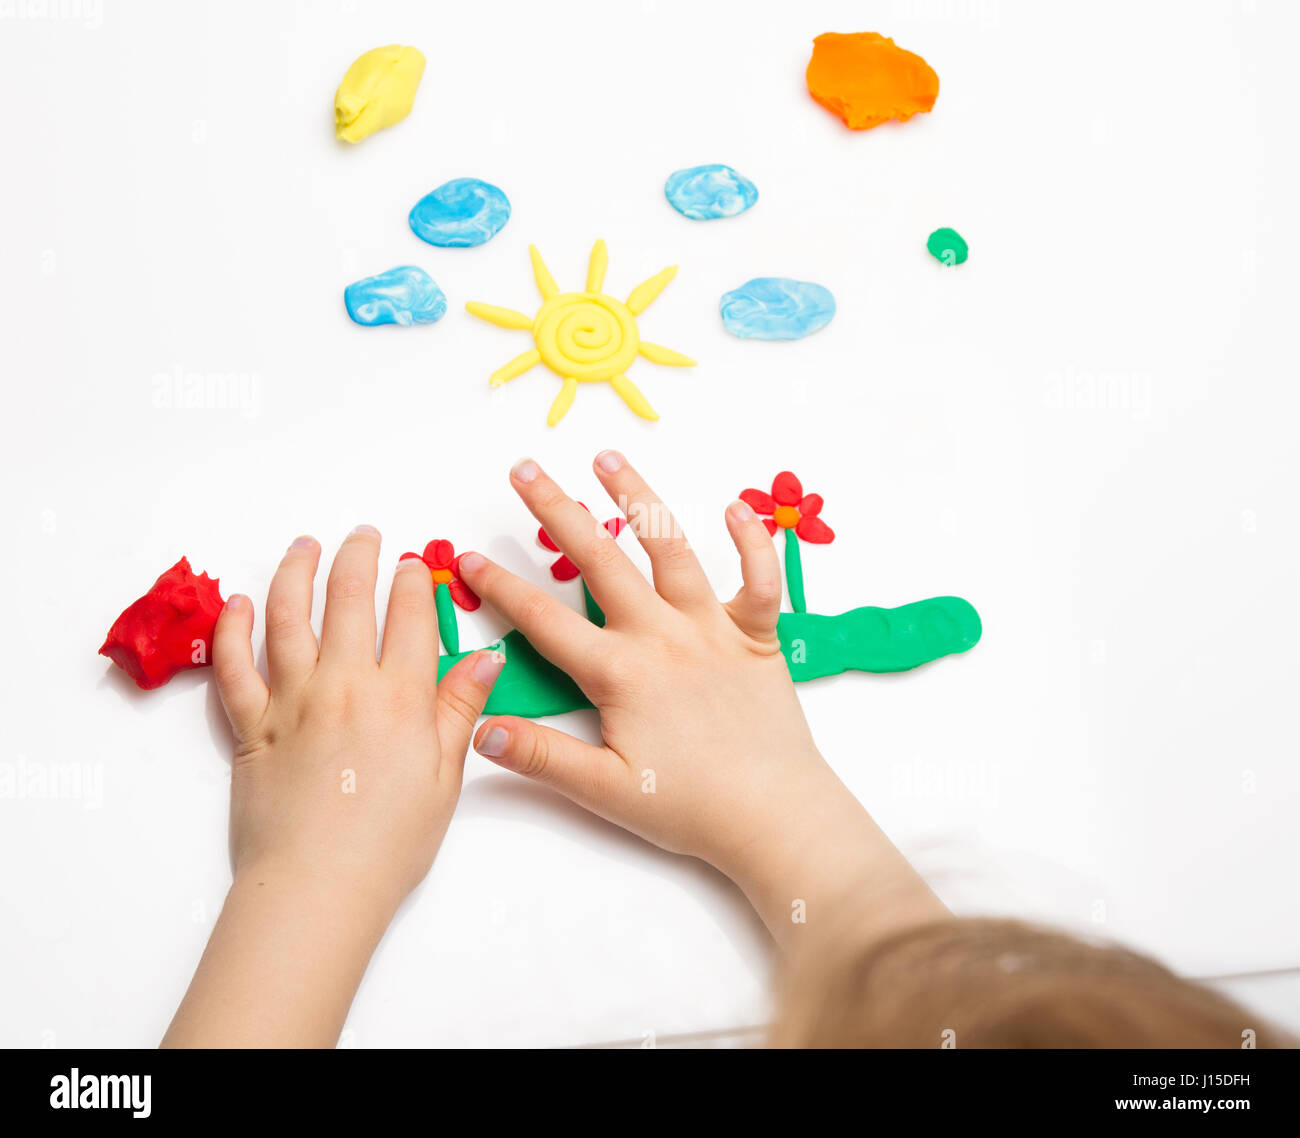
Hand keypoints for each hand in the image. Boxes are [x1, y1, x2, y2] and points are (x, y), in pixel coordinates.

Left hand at [164, 527, 501, 1045]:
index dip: (412, 583)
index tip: (413, 564)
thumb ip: (460, 708)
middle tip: (363, 535)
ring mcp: (291, 701)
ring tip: (304, 547)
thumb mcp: (445, 776)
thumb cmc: (390, 841)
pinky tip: (237, 604)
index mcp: (399, 698)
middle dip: (358, 559)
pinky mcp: (249, 726)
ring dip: (295, 574)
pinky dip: (231, 630)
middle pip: (347, 601)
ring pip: (286, 618)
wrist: (318, 885)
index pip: (409, 619)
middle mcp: (343, 686)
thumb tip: (487, 657)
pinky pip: (233, 667)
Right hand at [457, 454, 945, 947]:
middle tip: (526, 469)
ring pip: (670, 549)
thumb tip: (481, 728)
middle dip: (556, 510)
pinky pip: (759, 579)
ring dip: (637, 498)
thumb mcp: (604, 789)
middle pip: (599, 560)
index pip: (543, 621)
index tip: (468, 559)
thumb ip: (541, 755)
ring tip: (609, 459)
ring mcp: (711, 629)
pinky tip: (735, 507)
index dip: (501, 588)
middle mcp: (662, 637)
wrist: (774, 815)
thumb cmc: (691, 807)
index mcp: (620, 673)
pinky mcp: (755, 635)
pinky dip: (752, 541)